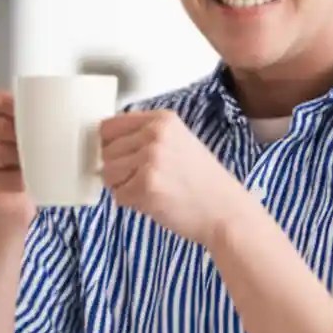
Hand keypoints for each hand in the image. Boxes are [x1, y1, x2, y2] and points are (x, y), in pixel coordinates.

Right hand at [0, 91, 35, 233]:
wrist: (17, 201)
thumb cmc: (27, 159)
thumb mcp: (33, 133)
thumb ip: (43, 118)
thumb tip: (79, 109)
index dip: (12, 104)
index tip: (38, 110)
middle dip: (19, 132)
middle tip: (43, 140)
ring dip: (18, 156)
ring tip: (38, 160)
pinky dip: (13, 180)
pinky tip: (27, 180)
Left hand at [100, 109, 249, 243]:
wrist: (226, 212)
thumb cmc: (204, 183)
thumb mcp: (179, 143)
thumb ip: (145, 137)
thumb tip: (106, 144)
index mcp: (162, 120)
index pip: (109, 125)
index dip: (109, 145)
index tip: (119, 157)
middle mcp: (155, 134)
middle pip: (106, 150)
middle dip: (118, 169)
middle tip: (144, 180)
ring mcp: (150, 159)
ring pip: (108, 172)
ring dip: (122, 186)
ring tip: (149, 190)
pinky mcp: (146, 186)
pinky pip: (117, 195)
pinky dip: (130, 203)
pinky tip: (153, 201)